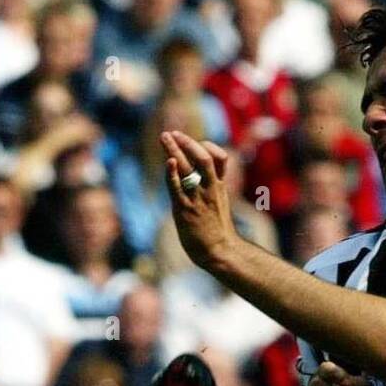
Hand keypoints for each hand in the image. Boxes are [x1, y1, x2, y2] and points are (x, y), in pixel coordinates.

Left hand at [162, 129, 237, 273]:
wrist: (220, 252)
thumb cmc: (218, 232)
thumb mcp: (220, 205)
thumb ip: (213, 189)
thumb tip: (206, 180)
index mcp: (219, 187)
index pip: (219, 158)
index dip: (207, 146)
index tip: (194, 143)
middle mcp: (209, 189)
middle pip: (203, 157)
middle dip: (187, 142)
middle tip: (172, 133)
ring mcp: (197, 199)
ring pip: (189, 168)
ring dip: (175, 150)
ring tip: (164, 137)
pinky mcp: (185, 210)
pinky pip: (178, 188)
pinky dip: (172, 174)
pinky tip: (169, 163)